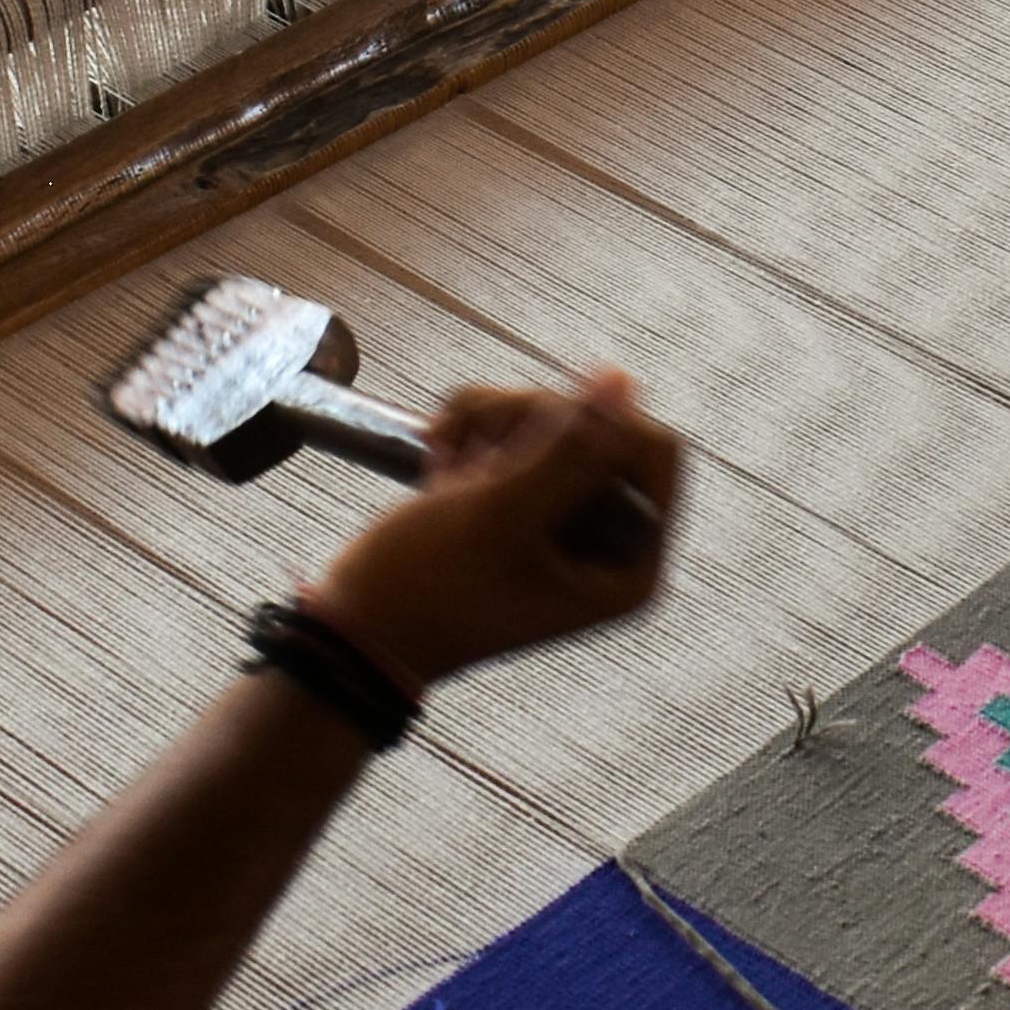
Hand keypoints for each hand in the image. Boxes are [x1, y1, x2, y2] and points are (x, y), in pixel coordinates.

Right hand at [304, 371, 683, 688]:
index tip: (523, 451)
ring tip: (445, 466)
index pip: (655, 450)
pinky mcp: (521, 499)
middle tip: (470, 463)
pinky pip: (514, 427)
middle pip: (602, 423)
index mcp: (630, 568)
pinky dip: (471, 432)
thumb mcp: (501, 515)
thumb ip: (570, 448)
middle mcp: (608, 543)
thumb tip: (623, 379)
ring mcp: (563, 517)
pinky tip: (438, 467)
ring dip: (489, 425)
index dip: (593, 427)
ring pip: (552, 415)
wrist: (354, 630)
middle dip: (526, 427)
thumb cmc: (425, 591)